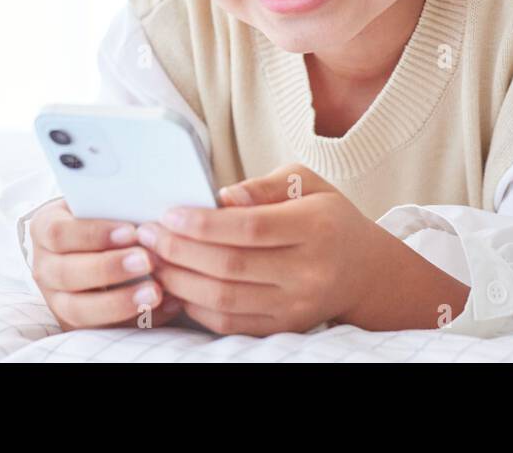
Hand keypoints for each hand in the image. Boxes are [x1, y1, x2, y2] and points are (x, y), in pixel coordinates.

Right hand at [29, 198, 183, 330]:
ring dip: (118, 302)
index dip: (94, 234)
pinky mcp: (75, 323)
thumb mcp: (101, 202)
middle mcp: (45, 267)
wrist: (91, 240)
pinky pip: (101, 329)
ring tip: (155, 292)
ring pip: (78, 309)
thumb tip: (149, 214)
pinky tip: (165, 306)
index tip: (131, 232)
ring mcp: (56, 298)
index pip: (59, 233)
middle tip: (146, 261)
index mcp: (45, 229)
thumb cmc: (101, 214)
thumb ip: (116, 206)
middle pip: (67, 273)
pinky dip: (135, 320)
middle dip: (109, 269)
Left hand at [133, 163, 400, 335]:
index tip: (168, 214)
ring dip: (180, 280)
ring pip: (225, 299)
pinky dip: (196, 307)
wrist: (365, 271)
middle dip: (179, 250)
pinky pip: (230, 324)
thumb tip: (221, 197)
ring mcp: (296, 306)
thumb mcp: (306, 184)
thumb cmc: (328, 217)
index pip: (250, 228)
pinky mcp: (284, 327)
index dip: (203, 223)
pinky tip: (176, 285)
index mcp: (315, 228)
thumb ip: (263, 186)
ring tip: (154, 259)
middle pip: (231, 266)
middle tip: (147, 234)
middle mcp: (308, 272)